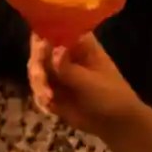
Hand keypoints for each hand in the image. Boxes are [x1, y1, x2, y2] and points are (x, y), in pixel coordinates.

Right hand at [29, 33, 143, 138]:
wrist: (115, 124)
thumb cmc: (111, 96)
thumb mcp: (92, 83)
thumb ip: (70, 69)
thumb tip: (53, 50)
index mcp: (79, 42)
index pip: (56, 28)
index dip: (44, 34)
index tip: (40, 48)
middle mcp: (64, 53)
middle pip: (40, 49)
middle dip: (37, 66)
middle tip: (41, 81)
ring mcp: (57, 71)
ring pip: (36, 69)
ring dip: (38, 84)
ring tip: (48, 99)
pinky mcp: (52, 89)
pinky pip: (38, 88)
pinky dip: (40, 97)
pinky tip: (50, 107)